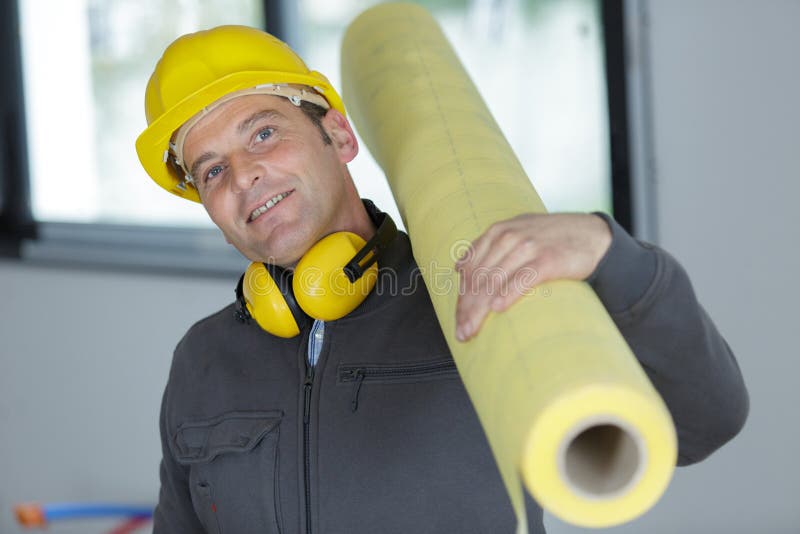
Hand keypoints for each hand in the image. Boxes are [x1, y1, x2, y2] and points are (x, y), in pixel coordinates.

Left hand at [454, 213, 611, 341]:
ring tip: (472, 330)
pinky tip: (497, 308)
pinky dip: (508, 293)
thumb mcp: (517, 233)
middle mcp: (509, 237)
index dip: (460, 297)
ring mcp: (528, 246)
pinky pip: (523, 278)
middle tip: (461, 333)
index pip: (470, 269)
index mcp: (497, 232)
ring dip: (479, 309)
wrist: (593, 235)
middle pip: (479, 278)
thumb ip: (489, 247)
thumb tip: (459, 267)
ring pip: (494, 281)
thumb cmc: (552, 239)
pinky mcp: (548, 259)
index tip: (457, 321)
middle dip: (466, 309)